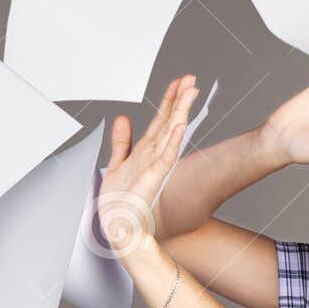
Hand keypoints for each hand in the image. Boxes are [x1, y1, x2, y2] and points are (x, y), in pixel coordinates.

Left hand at [97, 74, 200, 256]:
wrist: (121, 228)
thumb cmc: (120, 202)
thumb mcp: (117, 163)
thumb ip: (121, 141)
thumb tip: (122, 117)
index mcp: (145, 151)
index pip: (160, 119)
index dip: (169, 99)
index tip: (179, 81)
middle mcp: (153, 156)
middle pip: (168, 121)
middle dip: (179, 99)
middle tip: (192, 79)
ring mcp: (155, 167)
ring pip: (170, 134)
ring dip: (180, 112)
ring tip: (191, 92)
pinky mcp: (152, 179)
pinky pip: (165, 158)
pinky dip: (173, 141)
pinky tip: (180, 127)